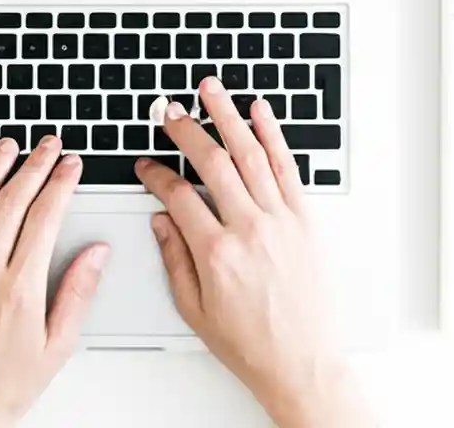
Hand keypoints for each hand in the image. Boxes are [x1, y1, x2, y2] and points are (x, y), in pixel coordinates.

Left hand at [0, 137, 108, 427]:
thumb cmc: (7, 385)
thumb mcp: (58, 345)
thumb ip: (78, 292)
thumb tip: (97, 251)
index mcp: (20, 290)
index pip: (45, 218)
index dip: (61, 184)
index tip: (71, 165)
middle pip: (12, 203)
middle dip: (35, 167)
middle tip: (49, 146)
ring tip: (9, 146)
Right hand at [135, 77, 373, 427]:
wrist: (303, 362)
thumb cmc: (251, 343)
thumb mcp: (195, 309)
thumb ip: (175, 259)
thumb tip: (161, 220)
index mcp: (216, 252)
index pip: (177, 194)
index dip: (156, 173)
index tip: (147, 165)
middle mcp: (250, 229)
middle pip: (212, 161)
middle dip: (186, 128)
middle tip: (170, 111)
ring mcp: (282, 220)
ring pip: (251, 153)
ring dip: (228, 116)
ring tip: (211, 91)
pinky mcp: (306, 219)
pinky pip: (287, 167)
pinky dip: (273, 134)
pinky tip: (260, 112)